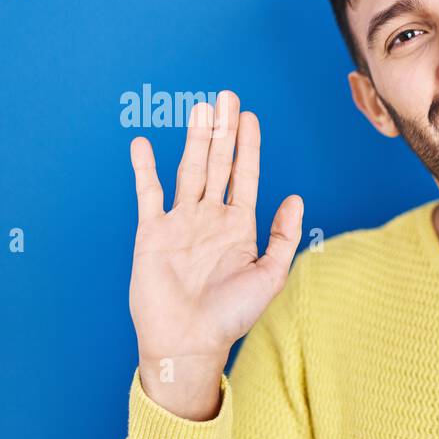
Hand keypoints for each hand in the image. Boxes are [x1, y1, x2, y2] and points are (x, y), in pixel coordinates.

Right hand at [128, 89, 302, 418]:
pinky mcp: (152, 233)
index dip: (248, 147)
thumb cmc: (232, 315)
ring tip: (199, 108)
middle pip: (217, 164)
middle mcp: (210, 219)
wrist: (190, 342)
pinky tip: (142, 144)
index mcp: (240, 228)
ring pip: (188, 171)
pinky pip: (147, 194)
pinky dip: (144, 169)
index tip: (250, 117)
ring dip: (193, 139)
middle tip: (225, 96)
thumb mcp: (270, 275)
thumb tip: (295, 197)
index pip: (245, 177)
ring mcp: (180, 223)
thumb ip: (282, 236)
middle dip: (222, 132)